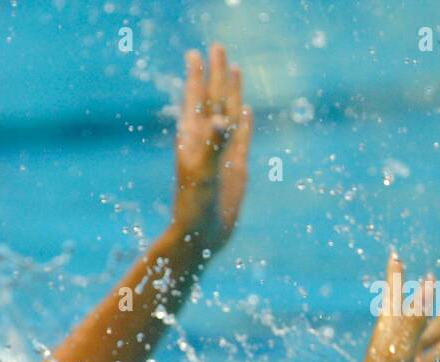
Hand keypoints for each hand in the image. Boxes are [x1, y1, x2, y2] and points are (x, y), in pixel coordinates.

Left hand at [170, 44, 252, 253]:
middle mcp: (207, 143)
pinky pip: (243, 138)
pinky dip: (244, 121)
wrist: (201, 237)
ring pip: (229, 113)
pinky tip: (245, 108)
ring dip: (231, 90)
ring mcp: (223, 153)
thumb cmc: (194, 208)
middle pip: (214, 99)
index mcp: (194, 140)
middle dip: (215, 73)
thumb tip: (220, 120)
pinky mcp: (236, 167)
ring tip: (233, 67)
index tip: (196, 52)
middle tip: (216, 46)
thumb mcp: (202, 176)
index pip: (196, 99)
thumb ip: (211, 147)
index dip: (197, 76)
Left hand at [348, 251, 439, 361]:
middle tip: (431, 275)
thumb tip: (425, 289)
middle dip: (423, 293)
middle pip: (414, 311)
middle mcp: (397, 344)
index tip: (395, 256)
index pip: (393, 298)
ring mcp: (409, 359)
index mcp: (386, 336)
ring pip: (432, 330)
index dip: (396, 277)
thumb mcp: (397, 356)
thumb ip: (412, 323)